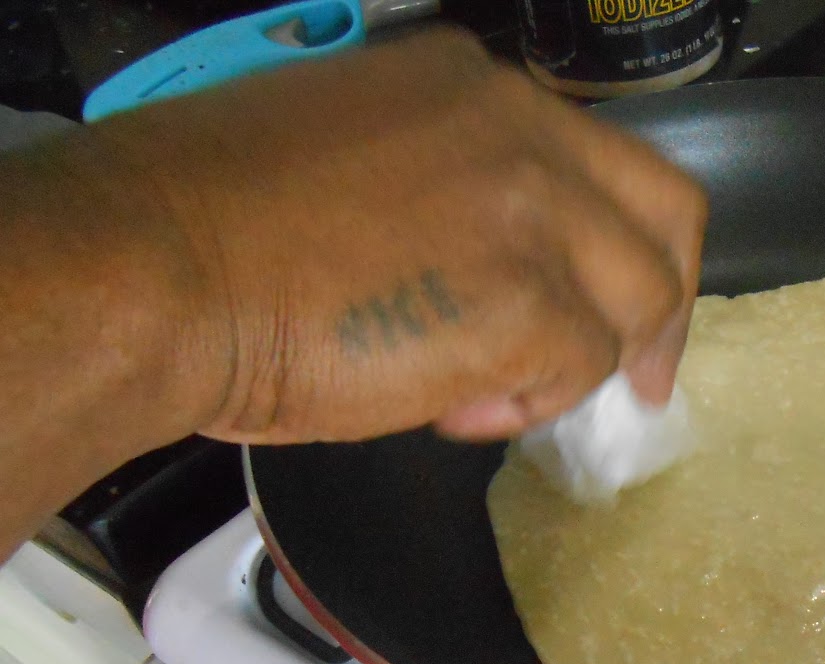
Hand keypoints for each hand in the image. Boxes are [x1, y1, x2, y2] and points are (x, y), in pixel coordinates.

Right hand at [88, 26, 706, 443]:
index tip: (620, 299)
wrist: (156, 271)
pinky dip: (527, 408)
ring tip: (481, 395)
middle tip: (645, 379)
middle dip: (662, 308)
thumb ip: (448, 184)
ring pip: (632, 304)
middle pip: (663, 218)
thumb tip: (492, 261)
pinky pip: (579, 371)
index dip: (622, 239)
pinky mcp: (530, 302)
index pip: (602, 158)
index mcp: (474, 85)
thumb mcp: (354, 155)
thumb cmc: (214, 227)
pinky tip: (449, 410)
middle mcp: (523, 130)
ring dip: (574, 368)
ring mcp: (534, 213)